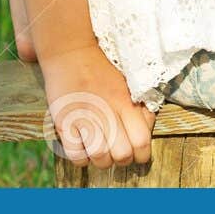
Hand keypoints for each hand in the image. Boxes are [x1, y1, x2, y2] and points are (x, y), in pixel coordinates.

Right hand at [39, 45, 155, 169]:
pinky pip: (75, 154)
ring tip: (99, 152)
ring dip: (101, 161)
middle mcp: (108, 112)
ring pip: (100, 157)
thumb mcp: (128, 83)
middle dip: (121, 160)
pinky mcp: (64, 121)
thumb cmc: (103, 70)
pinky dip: (81, 159)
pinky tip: (83, 150)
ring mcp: (85, 117)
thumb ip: (141, 105)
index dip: (142, 155)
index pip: (142, 141)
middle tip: (116, 153)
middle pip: (122, 154)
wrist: (71, 52)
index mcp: (126, 103)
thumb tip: (149, 129)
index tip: (137, 155)